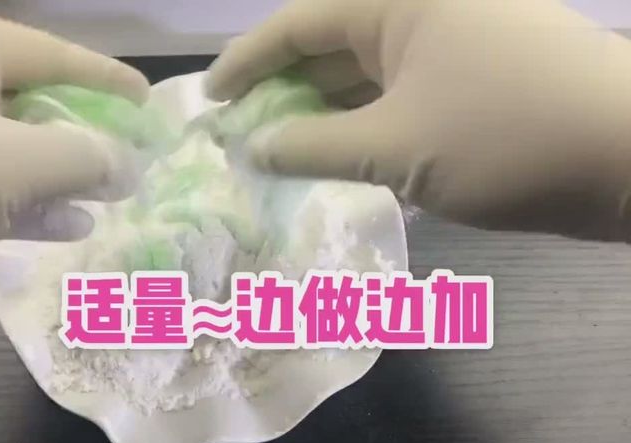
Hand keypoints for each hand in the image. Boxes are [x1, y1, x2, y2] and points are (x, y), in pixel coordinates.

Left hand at [0, 11, 148, 370]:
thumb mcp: (3, 165)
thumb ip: (77, 157)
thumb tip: (126, 163)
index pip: (43, 52)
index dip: (102, 79)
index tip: (149, 104)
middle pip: (23, 102)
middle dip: (82, 134)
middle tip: (135, 160)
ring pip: (0, 154)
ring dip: (56, 178)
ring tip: (110, 199)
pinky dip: (20, 209)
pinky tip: (63, 229)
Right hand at [207, 0, 630, 240]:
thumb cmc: (503, 138)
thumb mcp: (394, 148)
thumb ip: (312, 148)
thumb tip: (254, 149)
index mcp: (397, 0)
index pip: (296, 24)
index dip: (244, 65)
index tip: (207, 103)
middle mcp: (421, 9)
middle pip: (328, 46)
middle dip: (280, 94)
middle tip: (238, 139)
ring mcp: (453, 42)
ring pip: (365, 76)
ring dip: (322, 116)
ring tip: (277, 157)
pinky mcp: (475, 77)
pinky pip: (400, 95)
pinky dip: (366, 126)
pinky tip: (337, 159)